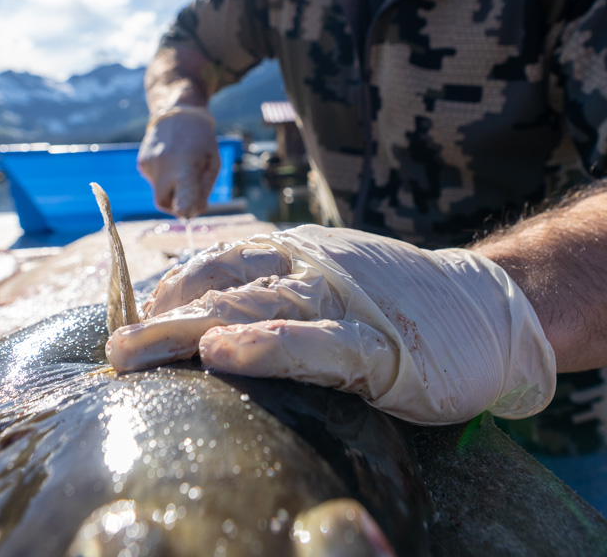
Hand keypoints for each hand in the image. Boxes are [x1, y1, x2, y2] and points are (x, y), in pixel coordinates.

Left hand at [107, 225, 556, 424]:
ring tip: (138, 349)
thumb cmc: (401, 307)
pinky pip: (314, 343)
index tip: (130, 321)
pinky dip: (266, 344)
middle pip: (223, 285)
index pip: (220, 262)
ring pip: (254, 308)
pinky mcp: (376, 345)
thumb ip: (280, 296)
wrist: (492, 306)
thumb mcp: (333, 288)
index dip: (171, 291)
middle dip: (163, 317)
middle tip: (114, 346)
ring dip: (189, 329)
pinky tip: (226, 352)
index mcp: (298, 253)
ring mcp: (343, 302)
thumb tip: (206, 328)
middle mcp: (311, 268)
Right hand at [136, 106, 219, 218]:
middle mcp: (163, 166)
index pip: (182, 193)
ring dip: (172, 188)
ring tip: (182, 166)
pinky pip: (155, 181)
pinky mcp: (142, 163)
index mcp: (185, 165)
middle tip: (189, 197)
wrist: (177, 113)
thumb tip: (193, 212)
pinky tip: (172, 160)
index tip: (186, 213)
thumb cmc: (201, 140)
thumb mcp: (213, 163)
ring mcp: (149, 164)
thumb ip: (204, 190)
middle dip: (175, 206)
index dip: (184, 207)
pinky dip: (165, 178)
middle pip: (163, 203)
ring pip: (159, 191)